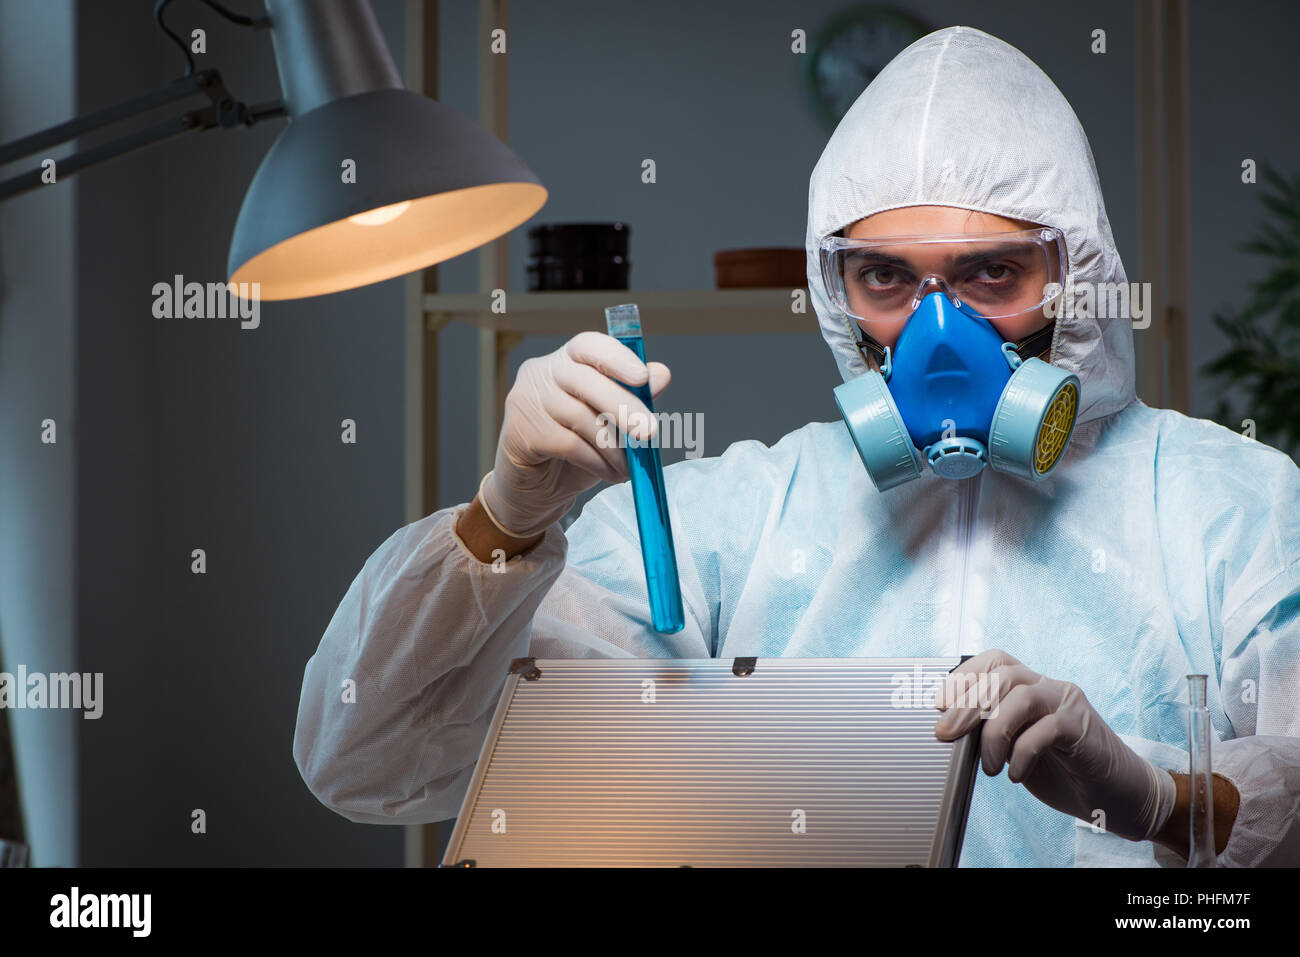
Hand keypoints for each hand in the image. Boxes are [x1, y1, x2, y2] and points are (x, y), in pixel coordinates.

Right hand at [478, 331, 670, 537]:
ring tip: (629, 467)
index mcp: (566, 360)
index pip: (588, 345)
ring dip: (613, 446)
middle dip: (624, 408)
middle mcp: (541, 371)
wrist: (537, 490)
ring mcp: (526, 399)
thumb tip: (661, 375)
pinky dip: (597, 461)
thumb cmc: (577, 450)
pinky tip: (610, 474)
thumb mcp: (610, 422)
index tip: (642, 378)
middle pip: (586, 381)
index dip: (616, 358)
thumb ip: (634, 397)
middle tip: (649, 432)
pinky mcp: (520, 431)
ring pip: (581, 417)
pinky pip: (569, 444)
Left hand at [933, 649, 1175, 841]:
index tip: (938, 703)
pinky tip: (1016, 775)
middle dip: (966, 704)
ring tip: (989, 766)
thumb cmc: (1063, 771)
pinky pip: (1044, 730)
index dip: (963, 676)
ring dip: (993, 733)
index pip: (994, 661)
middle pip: (1001, 675)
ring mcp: (1067, 703)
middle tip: (946, 735)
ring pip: (1020, 696)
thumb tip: (951, 730)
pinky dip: (1022, 754)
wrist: (1115, 795)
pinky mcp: (1082, 727)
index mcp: (1030, 686)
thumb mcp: (1016, 748)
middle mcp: (1048, 686)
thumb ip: (991, 732)